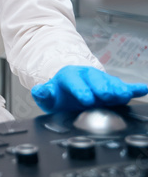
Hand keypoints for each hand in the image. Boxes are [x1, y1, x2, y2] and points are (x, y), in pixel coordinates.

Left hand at [31, 65, 147, 112]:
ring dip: (117, 89)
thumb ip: (43, 93)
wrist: (70, 90)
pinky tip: (143, 89)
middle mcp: (88, 76)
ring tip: (124, 95)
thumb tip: (39, 90)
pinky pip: (125, 86)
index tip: (85, 99)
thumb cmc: (60, 93)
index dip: (80, 90)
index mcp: (70, 77)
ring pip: (111, 83)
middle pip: (96, 80)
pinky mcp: (113, 87)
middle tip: (106, 95)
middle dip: (101, 87)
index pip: (74, 82)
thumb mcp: (48, 96)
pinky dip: (134, 88)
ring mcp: (102, 81)